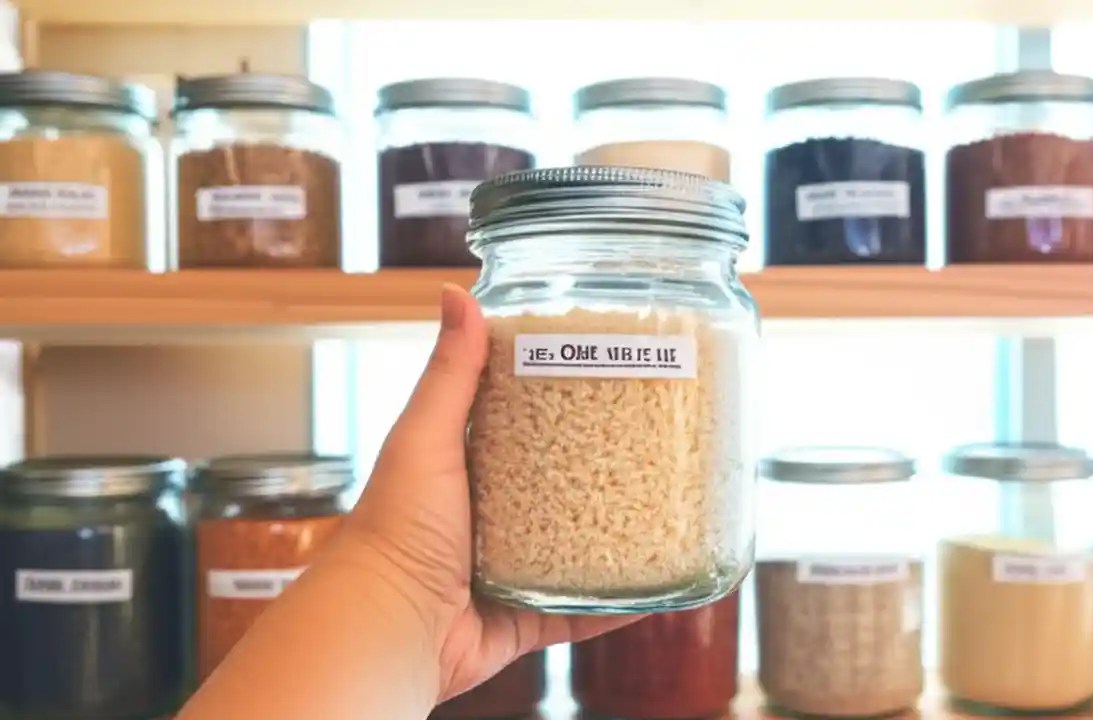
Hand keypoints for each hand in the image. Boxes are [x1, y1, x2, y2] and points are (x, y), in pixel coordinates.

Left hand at [337, 284, 637, 703]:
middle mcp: (491, 518)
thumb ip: (450, 373)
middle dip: (603, 471)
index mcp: (468, 468)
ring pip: (577, 549)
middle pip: (560, 487)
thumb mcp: (426, 439)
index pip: (526, 426)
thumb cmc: (395, 529)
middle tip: (657, 444)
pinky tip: (658, 585)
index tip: (613, 377)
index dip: (567, 403)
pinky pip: (581, 612)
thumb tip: (455, 291)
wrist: (386, 626)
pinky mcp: (525, 619)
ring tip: (669, 511)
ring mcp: (510, 570)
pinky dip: (618, 603)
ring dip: (617, 535)